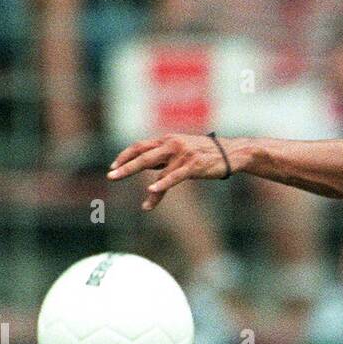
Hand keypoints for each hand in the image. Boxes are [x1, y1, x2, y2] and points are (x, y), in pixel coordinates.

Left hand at [108, 134, 231, 208]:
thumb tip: (147, 165)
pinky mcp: (193, 165)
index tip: (113, 167)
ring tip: (145, 203)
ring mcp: (182, 155)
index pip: (140, 146)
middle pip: (143, 156)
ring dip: (150, 190)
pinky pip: (174, 176)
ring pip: (159, 171)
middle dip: (125, 167)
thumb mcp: (181, 150)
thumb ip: (164, 156)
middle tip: (111, 176)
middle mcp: (171, 144)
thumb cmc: (205, 153)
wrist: (230, 152)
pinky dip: (163, 184)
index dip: (125, 156)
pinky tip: (152, 191)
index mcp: (166, 140)